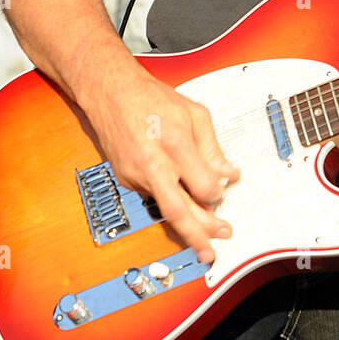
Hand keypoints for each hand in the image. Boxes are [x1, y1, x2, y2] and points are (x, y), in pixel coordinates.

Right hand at [85, 67, 240, 264]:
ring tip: (204, 240)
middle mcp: (153, 165)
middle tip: (216, 246)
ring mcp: (136, 175)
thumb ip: (212, 148)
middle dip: (200, 234)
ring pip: (165, 211)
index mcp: (175, 144)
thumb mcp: (194, 114)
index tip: (225, 188)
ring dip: (186, 226)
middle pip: (179, 212)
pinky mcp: (126, 180)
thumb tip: (228, 173)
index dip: (217, 192)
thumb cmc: (152, 99)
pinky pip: (154, 197)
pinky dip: (170, 203)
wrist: (110, 93)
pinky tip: (183, 204)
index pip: (203, 185)